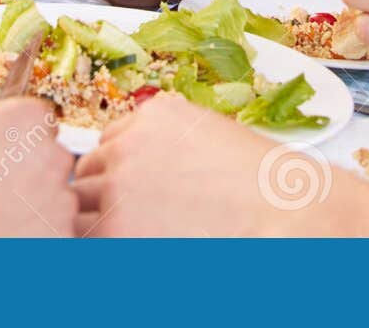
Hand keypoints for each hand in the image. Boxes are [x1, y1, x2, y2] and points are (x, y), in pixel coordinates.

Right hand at [0, 100, 75, 236]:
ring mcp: (59, 202)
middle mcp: (52, 156)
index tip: (1, 160)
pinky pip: (53, 238)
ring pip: (55, 203)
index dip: (20, 143)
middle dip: (30, 177)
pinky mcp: (58, 241)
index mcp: (27, 120)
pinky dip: (32, 244)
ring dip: (32, 212)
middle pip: (53, 163)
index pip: (41, 124)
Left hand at [73, 95, 368, 236]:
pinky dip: (107, 251)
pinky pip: (92, 244)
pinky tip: (142, 251)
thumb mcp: (212, 144)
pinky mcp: (116, 229)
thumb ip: (166, 150)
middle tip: (130, 226)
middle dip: (100, 202)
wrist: (288, 222)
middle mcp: (128, 145)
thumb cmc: (264, 193)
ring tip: (138, 241)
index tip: (125, 196)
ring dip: (98, 229)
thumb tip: (137, 181)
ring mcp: (118, 187)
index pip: (105, 146)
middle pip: (85, 178)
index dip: (114, 176)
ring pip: (80, 214)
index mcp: (155, 116)